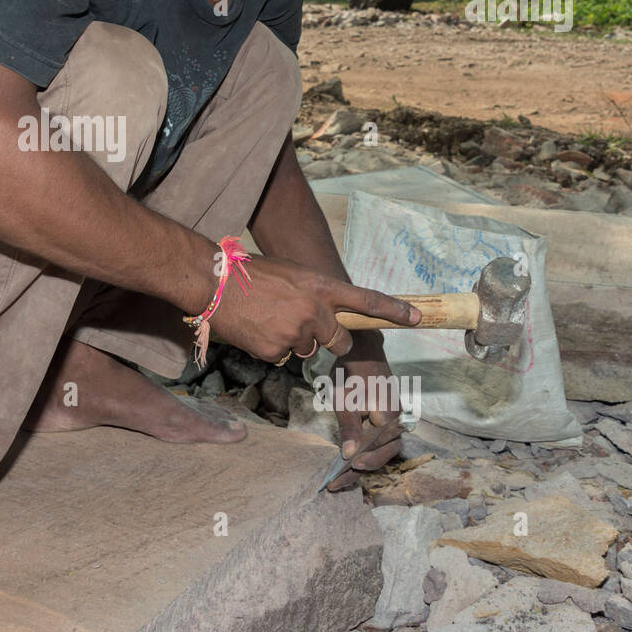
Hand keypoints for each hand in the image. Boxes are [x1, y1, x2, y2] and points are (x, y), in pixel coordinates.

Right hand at [208, 255, 420, 365]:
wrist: (213, 283)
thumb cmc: (250, 274)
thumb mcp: (292, 274)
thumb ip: (314, 294)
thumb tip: (325, 315)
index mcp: (320, 286)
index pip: (367, 300)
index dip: (395, 310)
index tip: (417, 318)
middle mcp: (314, 312)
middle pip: (340, 340)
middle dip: (330, 339)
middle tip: (307, 327)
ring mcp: (296, 334)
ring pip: (309, 351)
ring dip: (295, 341)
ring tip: (269, 320)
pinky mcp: (277, 351)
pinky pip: (284, 357)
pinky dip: (273, 348)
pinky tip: (257, 330)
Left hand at [323, 331, 404, 491]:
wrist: (361, 349)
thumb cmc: (352, 373)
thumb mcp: (344, 400)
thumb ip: (349, 429)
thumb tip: (348, 456)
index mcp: (390, 419)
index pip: (380, 452)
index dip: (361, 467)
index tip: (340, 477)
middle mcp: (397, 422)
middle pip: (382, 455)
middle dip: (359, 470)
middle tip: (335, 484)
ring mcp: (394, 420)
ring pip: (380, 449)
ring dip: (361, 462)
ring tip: (339, 477)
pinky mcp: (386, 417)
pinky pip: (377, 439)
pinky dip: (363, 450)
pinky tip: (347, 458)